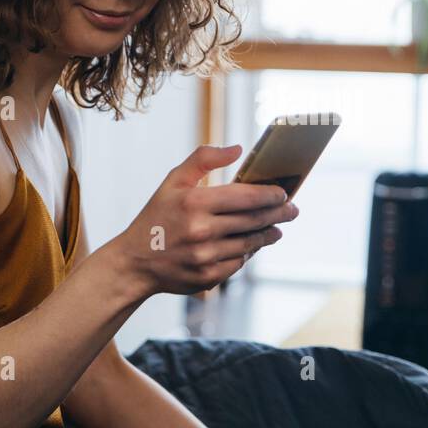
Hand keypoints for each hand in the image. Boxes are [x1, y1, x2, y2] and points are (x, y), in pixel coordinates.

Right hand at [112, 143, 300, 295]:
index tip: (283, 193)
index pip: (247, 197)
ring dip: (268, 235)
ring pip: (250, 244)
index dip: (271, 195)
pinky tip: (250, 246)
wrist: (134, 262)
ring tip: (276, 229)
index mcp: (195, 203)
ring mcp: (206, 257)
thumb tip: (237, 149)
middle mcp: (202, 231)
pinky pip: (238, 263)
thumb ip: (203, 159)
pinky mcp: (208, 278)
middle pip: (255, 221)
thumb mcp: (173, 181)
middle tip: (292, 211)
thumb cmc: (156, 217)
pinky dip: (247, 253)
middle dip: (279, 214)